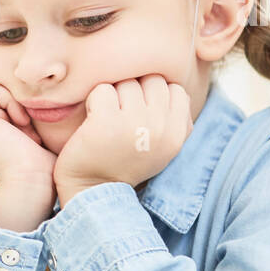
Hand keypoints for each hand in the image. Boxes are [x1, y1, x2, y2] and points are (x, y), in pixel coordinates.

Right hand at [0, 82, 57, 186]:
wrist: (32, 183)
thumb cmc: (45, 167)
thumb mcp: (43, 137)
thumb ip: (37, 118)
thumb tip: (51, 98)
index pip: (16, 97)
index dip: (30, 107)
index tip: (38, 133)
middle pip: (9, 91)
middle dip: (25, 106)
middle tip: (32, 132)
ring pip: (2, 88)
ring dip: (20, 106)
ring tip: (27, 130)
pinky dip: (13, 103)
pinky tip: (21, 124)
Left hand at [54, 75, 193, 206]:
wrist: (93, 190)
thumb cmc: (126, 164)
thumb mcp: (163, 148)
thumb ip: (175, 121)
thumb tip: (175, 88)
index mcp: (177, 134)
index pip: (175, 89)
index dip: (154, 95)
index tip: (139, 113)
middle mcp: (160, 127)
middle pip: (152, 80)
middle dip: (134, 91)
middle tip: (121, 114)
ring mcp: (134, 123)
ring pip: (127, 83)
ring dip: (113, 96)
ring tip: (108, 120)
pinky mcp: (106, 121)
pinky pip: (103, 89)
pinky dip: (94, 101)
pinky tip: (93, 120)